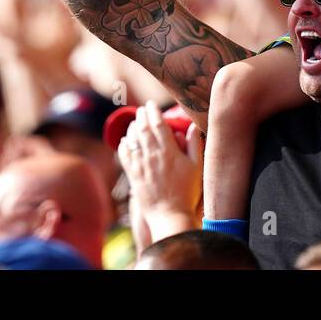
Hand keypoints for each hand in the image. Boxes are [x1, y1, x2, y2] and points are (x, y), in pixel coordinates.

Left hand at [118, 101, 202, 222]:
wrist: (169, 215)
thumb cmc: (187, 192)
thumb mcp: (197, 168)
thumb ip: (195, 145)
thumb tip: (193, 127)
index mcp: (169, 151)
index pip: (157, 124)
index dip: (153, 111)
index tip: (151, 104)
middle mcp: (152, 155)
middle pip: (142, 128)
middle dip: (141, 115)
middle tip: (142, 109)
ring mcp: (140, 165)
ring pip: (132, 139)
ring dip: (132, 128)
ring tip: (136, 123)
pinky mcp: (132, 175)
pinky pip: (124, 155)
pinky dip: (123, 145)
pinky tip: (126, 141)